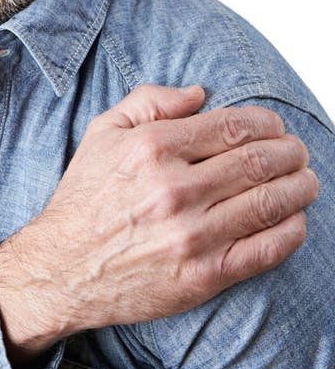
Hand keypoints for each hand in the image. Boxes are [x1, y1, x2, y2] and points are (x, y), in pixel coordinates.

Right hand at [0, 84, 318, 360]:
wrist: (62, 268)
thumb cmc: (85, 197)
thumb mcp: (103, 131)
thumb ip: (149, 101)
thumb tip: (200, 93)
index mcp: (153, 147)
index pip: (233, 126)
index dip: (266, 124)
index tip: (274, 127)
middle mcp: (175, 189)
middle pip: (259, 161)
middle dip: (290, 152)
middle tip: (297, 151)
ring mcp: (191, 235)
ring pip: (270, 202)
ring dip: (300, 187)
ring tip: (306, 180)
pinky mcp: (202, 275)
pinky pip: (265, 250)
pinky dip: (291, 231)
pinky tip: (294, 220)